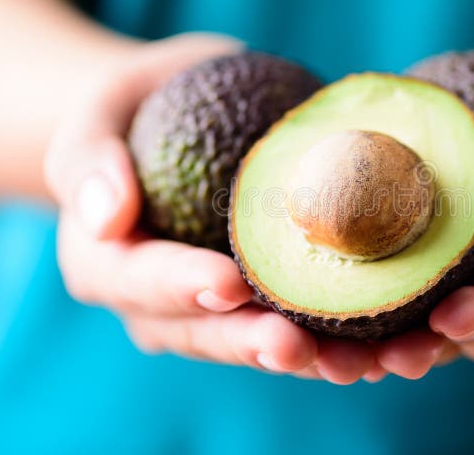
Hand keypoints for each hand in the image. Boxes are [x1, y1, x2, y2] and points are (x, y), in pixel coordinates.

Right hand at [45, 33, 377, 383]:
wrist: (181, 114)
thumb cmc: (138, 108)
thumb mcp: (99, 112)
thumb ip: (89, 159)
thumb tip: (106, 214)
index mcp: (107, 264)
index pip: (138, 282)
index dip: (181, 287)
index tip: (229, 284)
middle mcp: (159, 302)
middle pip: (202, 332)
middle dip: (251, 344)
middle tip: (297, 348)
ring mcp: (214, 308)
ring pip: (256, 344)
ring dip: (309, 360)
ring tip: (358, 365)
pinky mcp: (264, 298)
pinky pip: (300, 325)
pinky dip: (340, 339)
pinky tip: (385, 346)